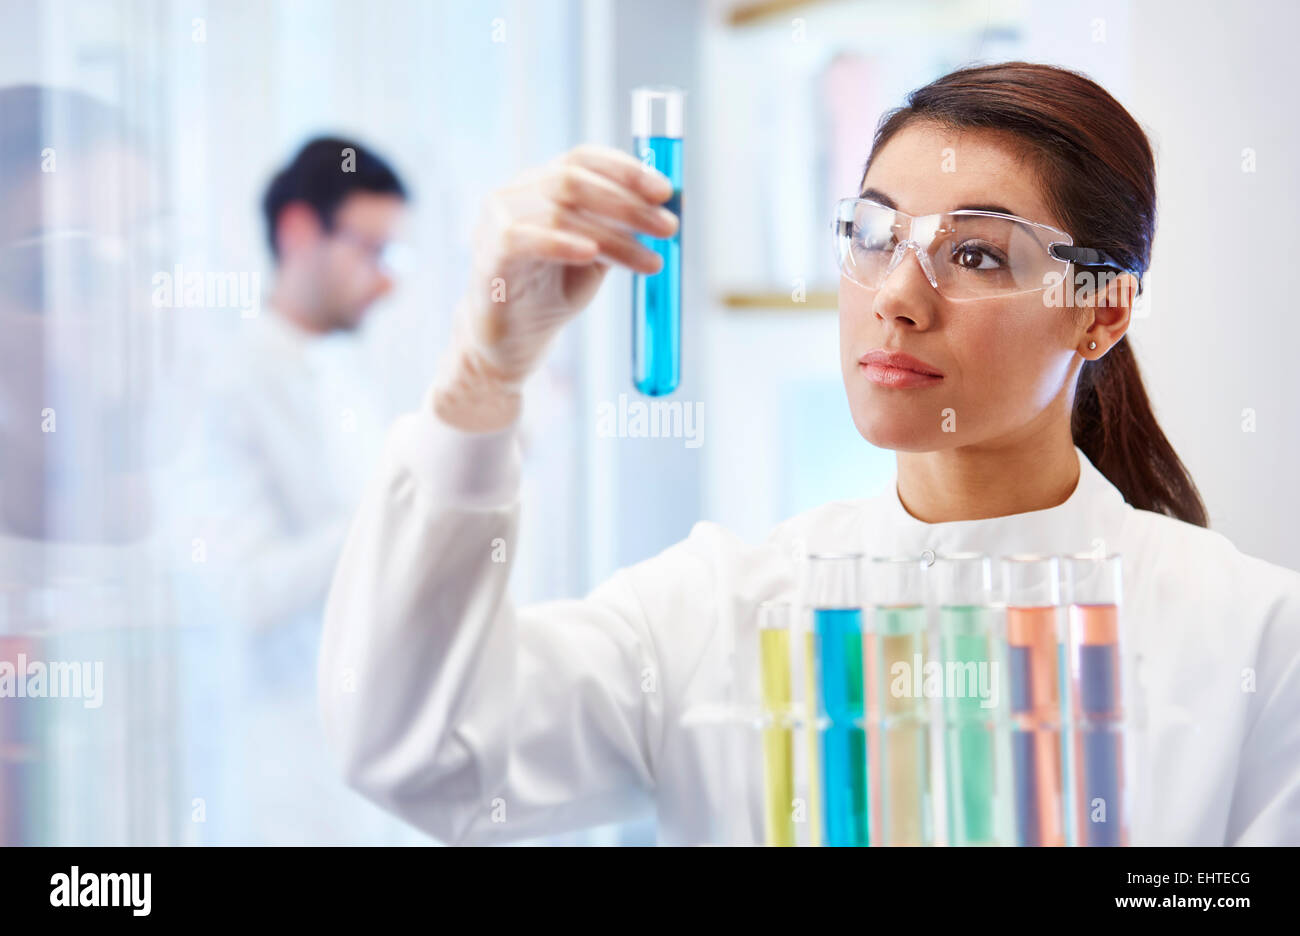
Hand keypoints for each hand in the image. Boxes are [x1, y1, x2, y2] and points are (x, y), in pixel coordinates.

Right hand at [434, 144, 677, 431]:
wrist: (515, 340)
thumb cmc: (554, 291)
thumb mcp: (598, 253)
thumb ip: (623, 226)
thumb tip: (670, 205)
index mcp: (544, 183)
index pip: (584, 158)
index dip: (627, 170)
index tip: (666, 192)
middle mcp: (518, 192)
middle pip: (575, 180)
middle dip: (629, 204)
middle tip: (669, 229)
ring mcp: (498, 219)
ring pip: (561, 213)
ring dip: (615, 237)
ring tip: (651, 262)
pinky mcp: (490, 254)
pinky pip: (523, 238)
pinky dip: (561, 243)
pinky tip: (591, 254)